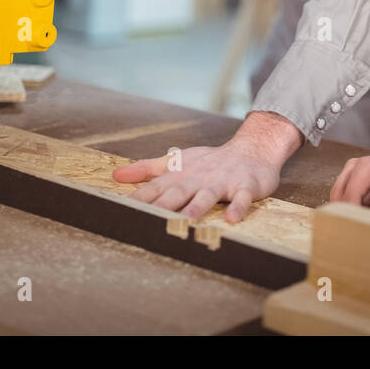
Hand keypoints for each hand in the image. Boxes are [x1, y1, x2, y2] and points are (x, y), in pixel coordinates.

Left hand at [113, 138, 281, 222]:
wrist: (252, 149)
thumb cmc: (212, 161)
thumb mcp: (178, 162)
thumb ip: (148, 169)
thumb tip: (117, 175)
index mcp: (182, 173)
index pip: (157, 186)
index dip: (139, 198)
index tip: (120, 210)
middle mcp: (200, 177)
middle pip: (179, 192)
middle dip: (164, 205)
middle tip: (147, 218)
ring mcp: (223, 181)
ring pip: (208, 195)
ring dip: (198, 206)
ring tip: (187, 219)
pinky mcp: (246, 186)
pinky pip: (242, 198)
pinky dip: (238, 207)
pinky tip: (232, 218)